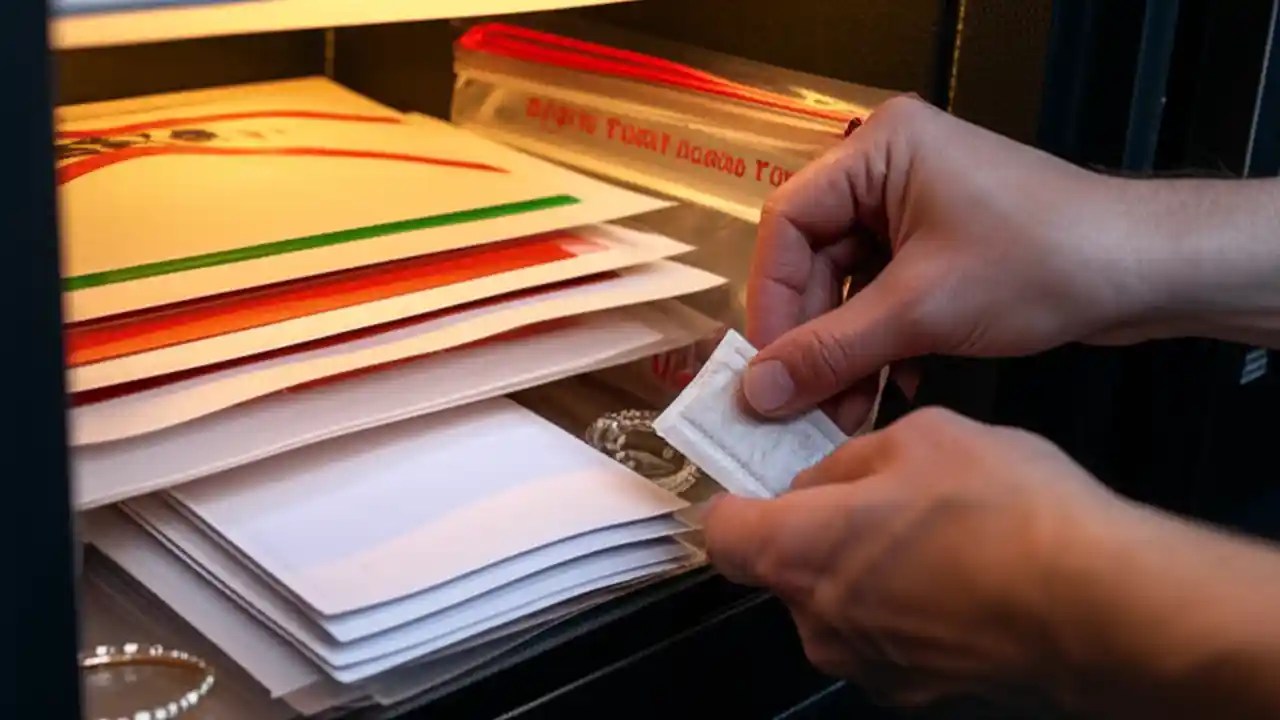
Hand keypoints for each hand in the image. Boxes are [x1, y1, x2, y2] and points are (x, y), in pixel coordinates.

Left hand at [702, 406, 1135, 710]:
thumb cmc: (1008, 513)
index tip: (763, 485)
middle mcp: (818, 620)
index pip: (721, 535)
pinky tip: (962, 577)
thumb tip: (824, 480)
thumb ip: (846, 460)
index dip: (737, 504)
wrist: (1102, 607)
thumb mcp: (919, 437)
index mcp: (800, 551)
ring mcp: (866, 663)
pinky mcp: (914, 689)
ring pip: (838, 602)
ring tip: (938, 534)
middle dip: (819, 530)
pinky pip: (885, 635)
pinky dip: (906, 607)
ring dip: (866, 568)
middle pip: (785, 568)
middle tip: (882, 495)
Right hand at [743, 95, 1161, 430]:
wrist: (1147, 273)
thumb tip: (755, 392)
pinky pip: (883, 296)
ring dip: (846, 352)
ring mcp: (914, 208)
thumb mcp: (921, 309)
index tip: (767, 367)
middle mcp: (887, 170)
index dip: (772, 299)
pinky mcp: (939, 246)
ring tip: (844, 413)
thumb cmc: (1041, 263)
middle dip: (813, 337)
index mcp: (878, 151)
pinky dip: (881, 345)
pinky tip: (886, 391)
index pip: (788, 222)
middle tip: (802, 403)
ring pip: (849, 288)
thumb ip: (830, 350)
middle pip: (815, 260)